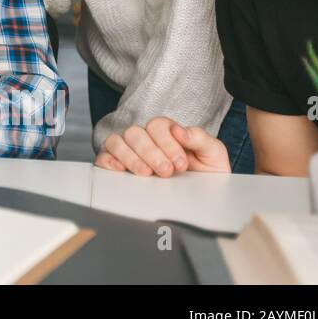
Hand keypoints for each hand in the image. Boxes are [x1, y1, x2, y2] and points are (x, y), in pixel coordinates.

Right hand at [95, 116, 231, 176]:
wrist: (204, 193)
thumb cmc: (206, 170)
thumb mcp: (213, 154)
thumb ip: (200, 138)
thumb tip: (179, 130)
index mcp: (166, 132)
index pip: (157, 125)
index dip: (167, 143)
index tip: (181, 164)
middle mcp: (145, 138)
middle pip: (135, 133)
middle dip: (150, 153)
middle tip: (166, 172)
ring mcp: (129, 151)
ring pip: (116, 142)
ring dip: (130, 157)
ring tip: (145, 174)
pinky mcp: (117, 165)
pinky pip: (103, 157)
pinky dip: (108, 161)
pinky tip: (121, 170)